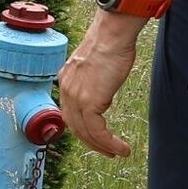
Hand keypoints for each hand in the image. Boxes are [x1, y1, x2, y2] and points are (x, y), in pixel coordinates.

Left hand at [58, 10, 144, 158]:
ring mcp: (76, 96)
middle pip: (74, 125)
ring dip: (102, 146)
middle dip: (91, 142)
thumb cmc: (110, 44)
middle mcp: (66, 89)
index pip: (69, 112)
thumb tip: (101, 87)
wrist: (112, 35)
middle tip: (107, 151)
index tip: (95, 137)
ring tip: (117, 153)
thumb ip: (93, 79)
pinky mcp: (89, 102)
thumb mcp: (96, 65)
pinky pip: (97, 131)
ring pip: (85, 132)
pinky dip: (108, 143)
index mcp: (66, 80)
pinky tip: (120, 148)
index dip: (82, 128)